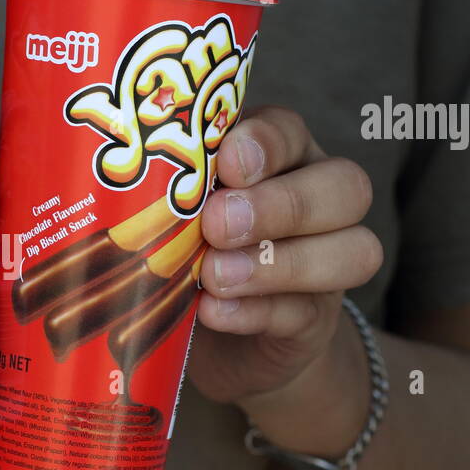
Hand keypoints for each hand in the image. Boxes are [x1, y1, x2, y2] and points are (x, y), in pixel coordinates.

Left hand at [188, 106, 382, 413]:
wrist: (219, 337)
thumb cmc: (186, 250)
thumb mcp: (173, 212)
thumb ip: (167, 192)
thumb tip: (116, 185)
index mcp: (278, 157)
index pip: (290, 132)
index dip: (266, 143)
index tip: (226, 162)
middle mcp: (317, 201)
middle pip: (344, 185)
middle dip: (282, 203)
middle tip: (217, 223)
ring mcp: (327, 262)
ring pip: (352, 250)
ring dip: (278, 264)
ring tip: (214, 276)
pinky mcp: (315, 320)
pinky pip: (306, 312)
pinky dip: (257, 312)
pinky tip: (215, 313)